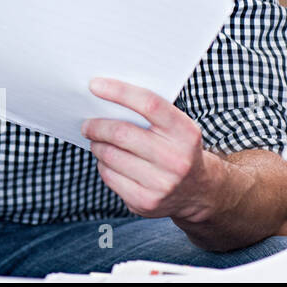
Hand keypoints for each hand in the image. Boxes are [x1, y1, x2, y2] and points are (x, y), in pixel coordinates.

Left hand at [82, 76, 222, 224]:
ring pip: (110, 156)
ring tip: (97, 142)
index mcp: (186, 133)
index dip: (119, 92)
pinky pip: (109, 176)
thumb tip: (103, 93)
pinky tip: (110, 162)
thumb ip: (148, 113)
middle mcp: (177, 159)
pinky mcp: (146, 202)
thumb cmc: (177, 149)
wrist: (199, 192)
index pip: (150, 105)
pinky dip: (103, 165)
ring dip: (97, 145)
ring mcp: (162, 184)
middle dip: (96, 126)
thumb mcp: (176, 129)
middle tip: (86, 124)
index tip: (94, 85)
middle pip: (122, 133)